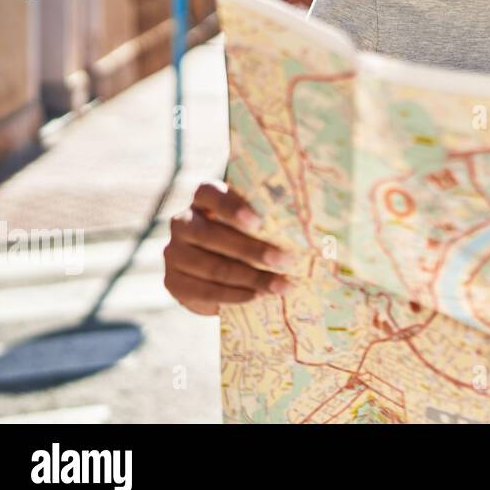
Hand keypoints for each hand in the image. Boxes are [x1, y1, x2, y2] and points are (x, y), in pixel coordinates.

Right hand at [163, 180, 292, 314]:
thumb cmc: (250, 236)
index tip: (258, 222)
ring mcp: (173, 252)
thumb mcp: (258, 223)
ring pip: (212, 266)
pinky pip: (204, 290)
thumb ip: (272, 219)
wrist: (221, 272)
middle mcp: (183, 222)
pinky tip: (257, 297)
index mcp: (203, 199)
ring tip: (280, 285)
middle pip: (212, 234)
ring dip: (250, 278)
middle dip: (253, 250)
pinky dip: (234, 295)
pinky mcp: (173, 281)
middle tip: (285, 260)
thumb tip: (315, 230)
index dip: (231, 206)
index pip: (208, 192)